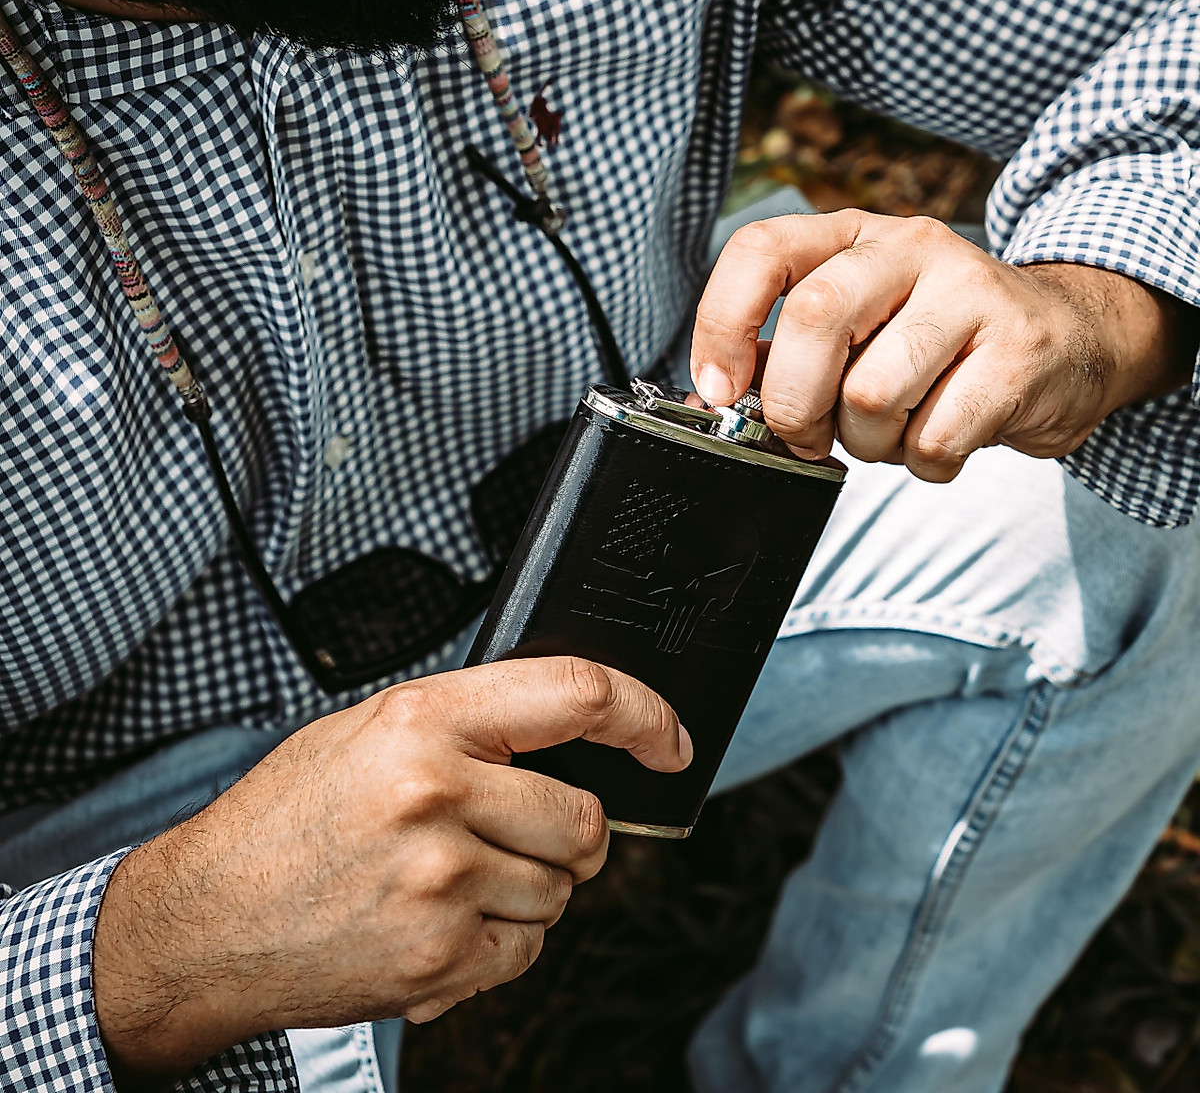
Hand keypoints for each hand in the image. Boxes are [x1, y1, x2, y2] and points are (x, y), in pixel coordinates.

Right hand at [92, 657, 690, 1086]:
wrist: (206, 920)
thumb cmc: (286, 817)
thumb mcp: (369, 730)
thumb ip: (469, 723)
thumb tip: (566, 731)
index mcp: (424, 719)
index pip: (578, 693)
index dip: (645, 714)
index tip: (669, 739)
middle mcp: (438, 792)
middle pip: (588, 817)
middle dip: (571, 833)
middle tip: (517, 832)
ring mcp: (441, 881)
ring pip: (563, 889)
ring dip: (529, 888)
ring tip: (451, 878)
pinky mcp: (438, 956)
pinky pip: (528, 948)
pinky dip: (501, 940)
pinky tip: (439, 920)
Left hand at [690, 211, 1196, 480]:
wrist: (1071, 338)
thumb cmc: (940, 344)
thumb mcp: (860, 324)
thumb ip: (791, 352)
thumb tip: (719, 396)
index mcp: (854, 235)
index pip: (761, 251)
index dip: (723, 324)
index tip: (720, 387)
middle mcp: (912, 247)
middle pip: (815, 320)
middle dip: (794, 406)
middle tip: (809, 435)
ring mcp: (973, 294)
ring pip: (871, 394)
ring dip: (868, 442)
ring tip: (895, 429)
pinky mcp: (1019, 354)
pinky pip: (933, 440)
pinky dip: (923, 463)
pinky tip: (942, 437)